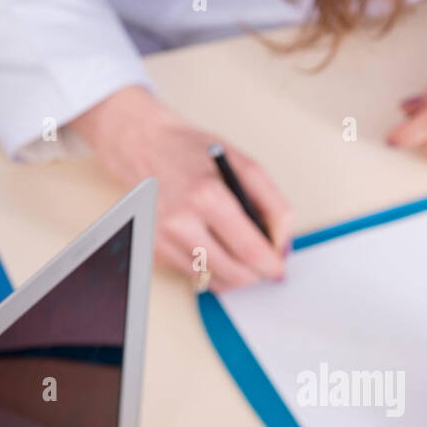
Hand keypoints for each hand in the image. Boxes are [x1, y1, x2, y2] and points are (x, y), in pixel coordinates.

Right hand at [69, 86, 291, 289]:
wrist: (144, 146)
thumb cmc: (193, 153)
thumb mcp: (245, 165)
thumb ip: (273, 205)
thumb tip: (282, 245)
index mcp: (206, 197)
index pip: (249, 250)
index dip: (271, 265)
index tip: (280, 268)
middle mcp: (180, 222)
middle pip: (233, 274)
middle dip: (257, 274)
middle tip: (266, 264)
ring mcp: (163, 240)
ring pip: (214, 281)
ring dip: (235, 275)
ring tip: (242, 254)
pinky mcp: (154, 250)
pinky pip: (195, 275)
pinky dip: (213, 269)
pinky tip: (217, 249)